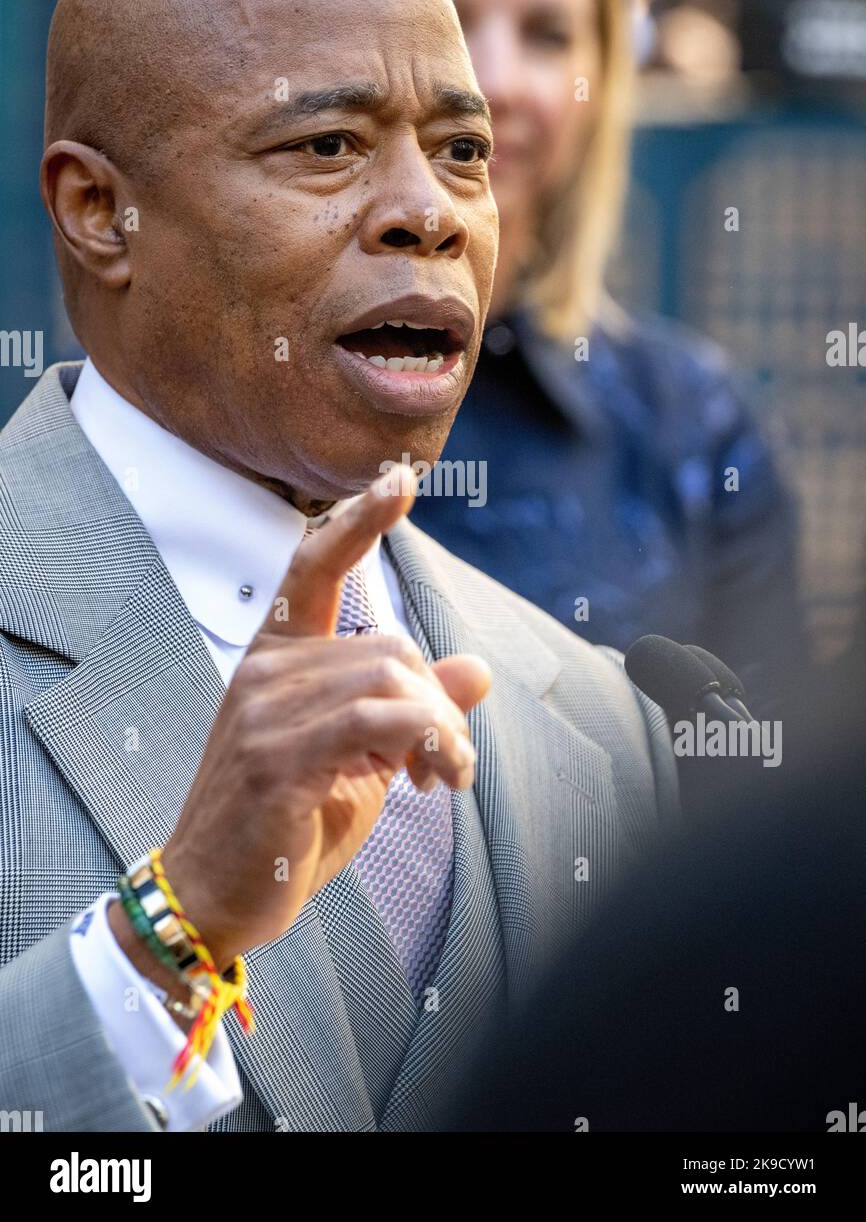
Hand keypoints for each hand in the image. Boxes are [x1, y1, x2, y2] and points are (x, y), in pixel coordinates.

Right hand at [159, 465, 490, 970]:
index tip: (400, 479)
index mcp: (275, 659)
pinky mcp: (277, 756)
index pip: (313, 568)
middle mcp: (264, 671)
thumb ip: (412, 708)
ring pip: (391, 680)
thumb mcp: (361, 758)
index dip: (358, 522)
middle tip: (449, 761)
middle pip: (388, 647)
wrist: (217, 895)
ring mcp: (264, 710)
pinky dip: (429, 745)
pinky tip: (437, 779)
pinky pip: (378, 721)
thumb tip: (475, 667)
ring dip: (441, 732)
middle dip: (438, 706)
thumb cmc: (286, 823)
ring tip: (446, 776)